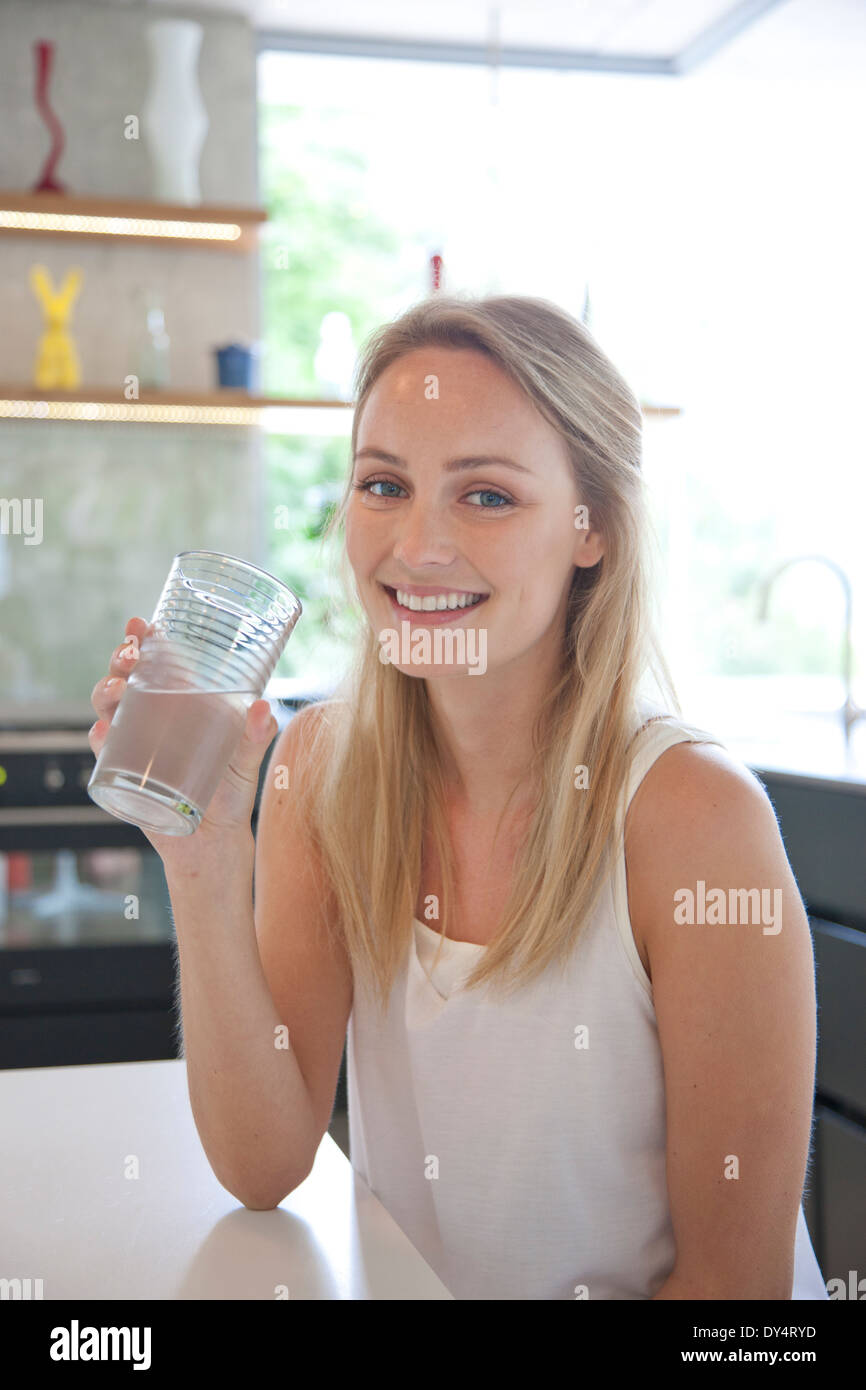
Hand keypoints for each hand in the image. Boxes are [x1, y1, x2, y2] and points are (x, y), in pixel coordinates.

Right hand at [89, 616, 277, 869]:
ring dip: (105, 692)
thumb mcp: (248, 761)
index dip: (144, 640)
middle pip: (125, 678)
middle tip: (130, 655)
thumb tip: (265, 708)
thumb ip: (256, 736)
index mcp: (180, 704)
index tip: (141, 623)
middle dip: (121, 660)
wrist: (215, 841)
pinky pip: (103, 753)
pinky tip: (102, 733)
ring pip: (107, 709)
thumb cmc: (232, 792)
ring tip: (117, 690)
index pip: (156, 663)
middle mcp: (152, 718)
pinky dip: (99, 740)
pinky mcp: (124, 773)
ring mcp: (135, 744)